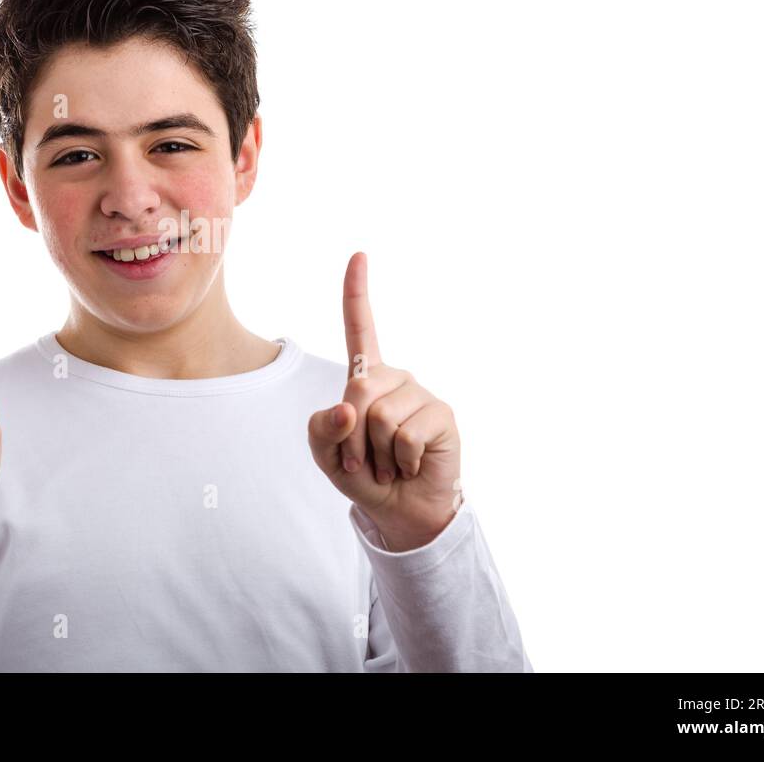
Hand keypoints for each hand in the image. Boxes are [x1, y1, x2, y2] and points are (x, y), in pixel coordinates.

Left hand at [307, 253, 462, 551]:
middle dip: (351, 437)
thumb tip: (349, 408)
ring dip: (377, 454)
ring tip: (390, 463)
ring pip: (380, 418)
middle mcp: (394, 378)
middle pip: (357, 390)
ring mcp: (420, 393)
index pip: (360, 327)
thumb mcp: (326, 455)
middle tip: (365, 459)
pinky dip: (401, 461)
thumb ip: (321, 430)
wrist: (402, 509)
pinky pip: (405, 436)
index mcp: (365, 377)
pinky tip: (411, 464)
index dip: (357, 292)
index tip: (359, 255)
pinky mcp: (442, 414)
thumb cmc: (365, 474)